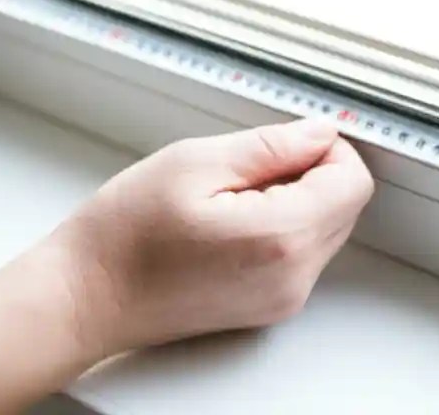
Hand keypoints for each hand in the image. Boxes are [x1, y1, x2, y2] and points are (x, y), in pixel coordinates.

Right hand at [46, 119, 374, 360]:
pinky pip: (300, 254)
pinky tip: (227, 222)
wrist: (85, 298)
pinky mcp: (268, 307)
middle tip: (246, 167)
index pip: (353, 180)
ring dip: (296, 200)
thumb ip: (271, 146)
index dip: (326, 147)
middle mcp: (293, 277)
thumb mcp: (195, 163)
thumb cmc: (124, 235)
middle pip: (345, 206)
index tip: (284, 140)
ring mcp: (283, 299)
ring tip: (230, 197)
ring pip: (326, 228)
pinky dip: (280, 227)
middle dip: (312, 173)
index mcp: (281, 238)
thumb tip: (320, 131)